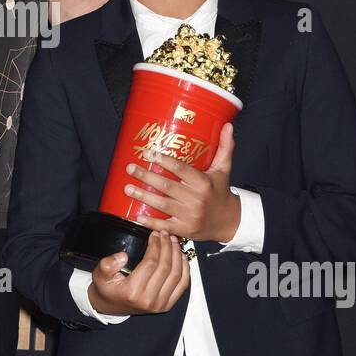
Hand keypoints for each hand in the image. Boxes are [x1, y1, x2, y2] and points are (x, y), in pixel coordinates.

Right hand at [88, 232, 189, 316]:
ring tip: (173, 241)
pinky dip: (185, 270)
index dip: (155, 246)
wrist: (111, 307)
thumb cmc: (107, 288)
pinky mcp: (167, 305)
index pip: (150, 263)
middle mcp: (149, 300)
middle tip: (165, 234)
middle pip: (165, 268)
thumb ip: (107, 264)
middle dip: (167, 247)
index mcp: (132, 291)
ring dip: (177, 255)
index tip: (154, 233)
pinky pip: (182, 286)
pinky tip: (182, 257)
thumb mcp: (99, 274)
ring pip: (176, 275)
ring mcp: (160, 304)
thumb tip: (122, 256)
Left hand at [122, 122, 240, 242]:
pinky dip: (150, 222)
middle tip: (130, 168)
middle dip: (146, 176)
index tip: (147, 153)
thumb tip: (228, 125)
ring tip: (127, 187)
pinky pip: (164, 225)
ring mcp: (190, 216)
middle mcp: (196, 199)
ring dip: (143, 196)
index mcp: (203, 182)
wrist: (228, 221)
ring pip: (162, 205)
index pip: (181, 169)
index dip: (163, 160)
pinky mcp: (185, 229)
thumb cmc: (221, 191)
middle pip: (167, 186)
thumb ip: (224, 147)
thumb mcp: (224, 169)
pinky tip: (137, 215)